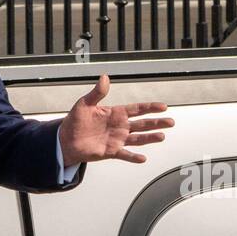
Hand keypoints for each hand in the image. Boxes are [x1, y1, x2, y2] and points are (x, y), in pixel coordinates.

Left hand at [59, 74, 174, 164]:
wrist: (66, 140)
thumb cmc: (75, 121)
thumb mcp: (85, 103)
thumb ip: (97, 92)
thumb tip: (104, 77)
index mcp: (116, 113)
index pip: (137, 109)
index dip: (150, 108)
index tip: (163, 106)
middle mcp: (120, 127)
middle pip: (143, 124)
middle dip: (157, 123)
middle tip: (170, 122)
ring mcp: (117, 140)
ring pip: (138, 139)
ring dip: (150, 138)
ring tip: (162, 136)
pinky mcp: (111, 151)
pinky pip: (125, 154)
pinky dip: (133, 157)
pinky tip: (142, 158)